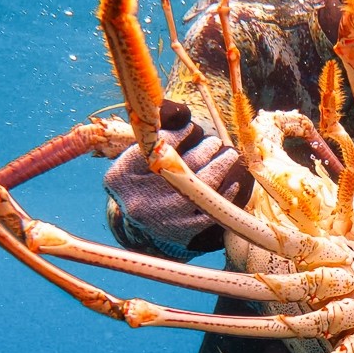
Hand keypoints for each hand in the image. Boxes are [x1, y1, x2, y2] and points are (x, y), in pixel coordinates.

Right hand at [104, 101, 251, 260]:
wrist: (139, 224)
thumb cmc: (139, 182)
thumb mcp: (134, 160)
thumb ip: (153, 140)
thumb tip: (184, 120)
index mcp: (120, 178)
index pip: (152, 153)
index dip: (175, 138)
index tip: (191, 128)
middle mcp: (137, 201)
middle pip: (178, 170)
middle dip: (202, 152)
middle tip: (214, 142)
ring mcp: (159, 219)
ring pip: (196, 189)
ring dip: (218, 168)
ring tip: (229, 156)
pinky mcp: (179, 232)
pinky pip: (208, 213)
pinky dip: (223, 196)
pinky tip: (233, 183)